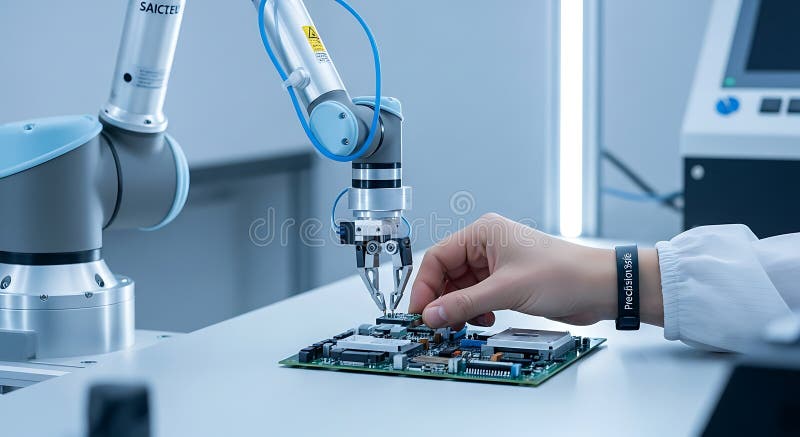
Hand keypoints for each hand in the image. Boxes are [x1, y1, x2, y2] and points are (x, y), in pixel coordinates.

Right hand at [408, 213, 662, 328]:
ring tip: (462, 323)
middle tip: (436, 323)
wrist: (599, 288)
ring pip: (460, 288)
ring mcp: (496, 264)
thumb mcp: (507, 291)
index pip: (438, 258)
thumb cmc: (565, 274)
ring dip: (459, 308)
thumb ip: (465, 304)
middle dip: (441, 299)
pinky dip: (474, 311)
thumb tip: (432, 313)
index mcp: (483, 233)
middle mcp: (487, 245)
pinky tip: (483, 320)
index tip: (419, 311)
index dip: (425, 286)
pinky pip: (477, 297)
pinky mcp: (506, 282)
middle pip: (446, 273)